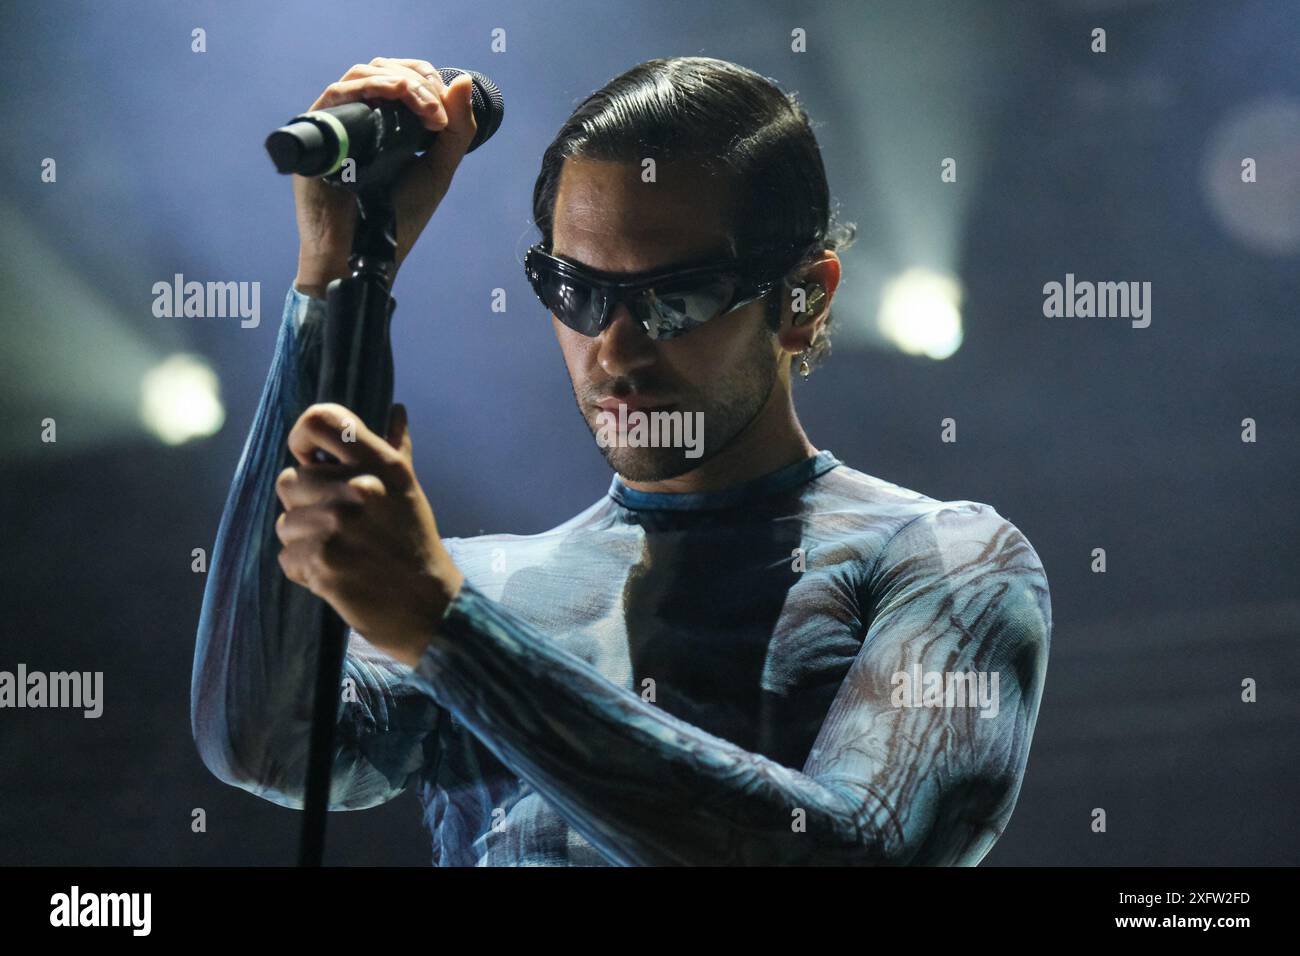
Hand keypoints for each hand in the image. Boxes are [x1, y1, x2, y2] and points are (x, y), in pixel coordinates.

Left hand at [275, 402, 463, 666]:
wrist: (430, 607)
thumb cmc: (415, 545)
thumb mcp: (409, 491)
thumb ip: (396, 448)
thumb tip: (396, 410)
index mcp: (382, 465)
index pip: (319, 421)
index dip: (300, 436)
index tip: (306, 457)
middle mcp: (360, 488)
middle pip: (290, 479)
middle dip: (305, 506)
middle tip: (335, 526)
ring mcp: (340, 525)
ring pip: (284, 522)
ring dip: (304, 542)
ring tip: (340, 553)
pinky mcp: (324, 562)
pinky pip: (287, 558)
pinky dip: (305, 572)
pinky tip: (336, 575)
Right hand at [292, 56, 478, 296]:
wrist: (365, 255)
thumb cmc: (399, 219)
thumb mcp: (437, 171)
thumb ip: (456, 131)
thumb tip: (465, 80)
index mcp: (385, 124)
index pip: (400, 77)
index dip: (424, 77)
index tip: (445, 105)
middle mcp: (358, 119)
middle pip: (381, 68)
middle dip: (416, 78)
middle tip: (436, 109)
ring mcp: (336, 125)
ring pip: (360, 75)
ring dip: (398, 81)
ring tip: (423, 104)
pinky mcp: (316, 134)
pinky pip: (336, 94)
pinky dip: (369, 87)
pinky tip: (396, 94)